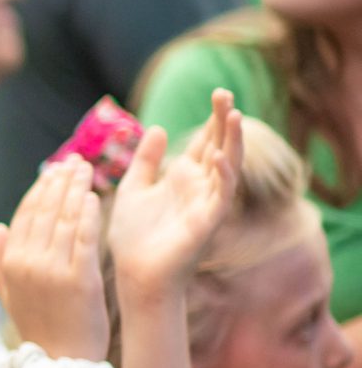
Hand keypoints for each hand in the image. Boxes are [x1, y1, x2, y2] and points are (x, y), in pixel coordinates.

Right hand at [0, 157, 108, 360]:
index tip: (54, 170)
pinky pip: (84, 239)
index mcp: (10, 263)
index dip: (40, 189)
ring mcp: (53, 271)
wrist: (62, 362)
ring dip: (75, 190)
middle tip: (74, 161)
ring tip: (86, 170)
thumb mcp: (9, 294)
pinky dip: (89, 215)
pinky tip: (94, 196)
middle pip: (44, 211)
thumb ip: (0, 260)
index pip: (25, 215)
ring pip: (64, 219)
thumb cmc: (39, 328)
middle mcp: (28, 263)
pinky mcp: (80, 279)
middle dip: (59, 181)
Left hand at [107, 90, 243, 299]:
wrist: (134, 275)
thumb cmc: (134, 237)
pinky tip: (216, 155)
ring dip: (232, 142)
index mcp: (184, 179)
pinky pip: (221, 197)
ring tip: (233, 114)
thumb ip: (146, 161)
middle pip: (220, 148)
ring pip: (228, 168)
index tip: (218, 92)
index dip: (213, 120)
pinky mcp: (207, 224)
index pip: (205, 142)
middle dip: (224, 122)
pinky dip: (222, 176)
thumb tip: (156, 127)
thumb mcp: (135, 189)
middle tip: (225, 92)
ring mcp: (207, 205)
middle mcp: (201, 189)